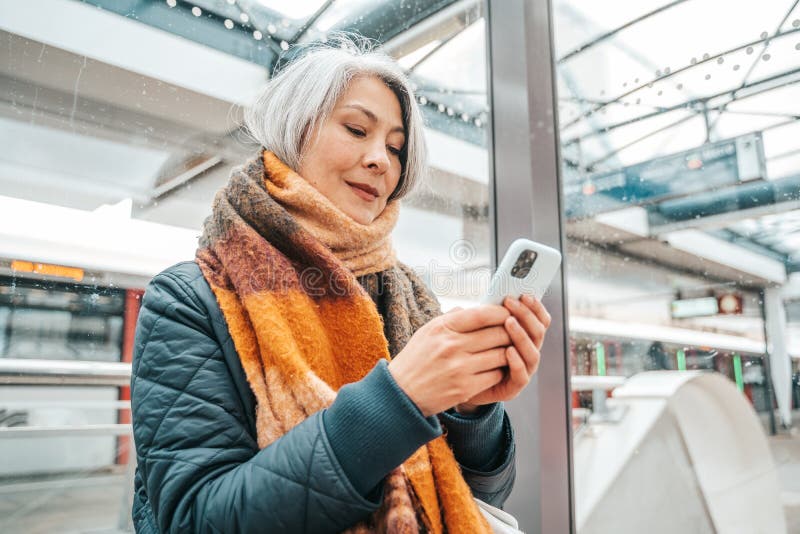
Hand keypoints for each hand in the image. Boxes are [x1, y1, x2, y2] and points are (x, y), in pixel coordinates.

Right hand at [388, 306, 512, 416]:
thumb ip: (451, 319)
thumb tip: (474, 309)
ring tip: (507, 350)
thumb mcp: (427, 332)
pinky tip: (496, 368)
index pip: (482, 314)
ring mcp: (460, 368)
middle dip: (510, 332)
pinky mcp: (465, 388)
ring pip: (501, 355)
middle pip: (497, 333)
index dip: (501, 312)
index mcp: (443, 328)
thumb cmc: (416, 359)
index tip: (508, 312)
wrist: (402, 394)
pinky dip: (499, 371)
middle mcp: (452, 346)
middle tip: (514, 332)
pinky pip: (495, 375)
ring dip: (508, 352)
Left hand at [457, 295, 550, 409]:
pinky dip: (517, 362)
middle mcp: (528, 352)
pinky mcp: (514, 387)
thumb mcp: (481, 330)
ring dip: (522, 335)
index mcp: (525, 336)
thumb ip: (488, 316)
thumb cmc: (474, 351)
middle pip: (538, 332)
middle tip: (512, 303)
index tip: (525, 294)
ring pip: (533, 352)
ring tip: (509, 322)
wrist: (462, 381)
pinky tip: (508, 351)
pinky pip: (522, 375)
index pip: (540, 320)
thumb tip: (490, 298)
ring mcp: (524, 370)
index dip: (536, 307)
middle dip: (526, 315)